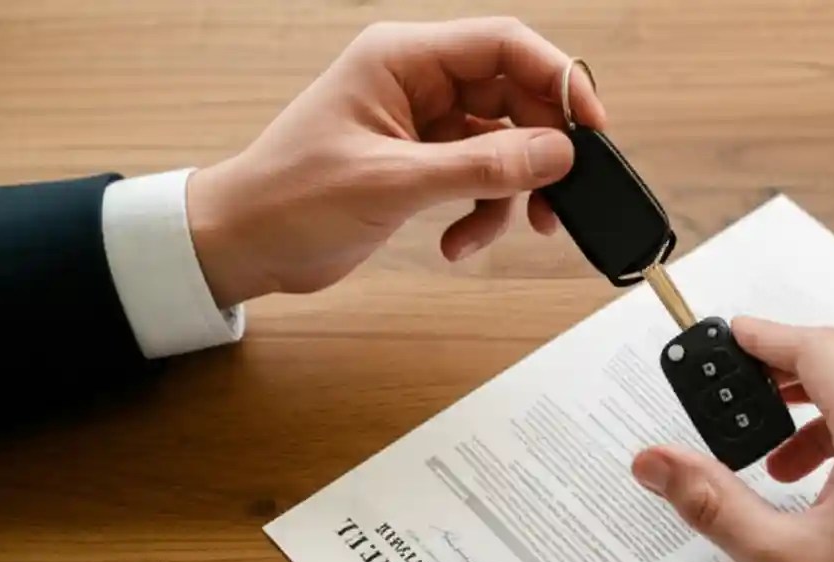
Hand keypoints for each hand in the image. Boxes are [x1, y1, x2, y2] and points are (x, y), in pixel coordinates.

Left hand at [184, 17, 605, 307]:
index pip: (504, 45)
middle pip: (514, 95)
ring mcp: (423, 123)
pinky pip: (480, 176)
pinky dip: (482, 210)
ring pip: (504, 142)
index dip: (557, 79)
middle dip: (540, 149)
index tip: (591, 127)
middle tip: (560, 196)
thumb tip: (557, 153)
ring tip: (496, 231)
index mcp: (403, 58)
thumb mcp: (392, 182)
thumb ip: (481, 166)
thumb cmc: (289, 198)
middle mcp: (418, 81)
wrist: (242, 243)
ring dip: (510, 191)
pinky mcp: (423, 162)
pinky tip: (457, 241)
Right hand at [631, 317, 833, 561]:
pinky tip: (829, 475)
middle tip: (748, 388)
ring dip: (825, 393)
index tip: (729, 336)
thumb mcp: (790, 559)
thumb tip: (657, 464)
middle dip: (793, 360)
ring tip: (782, 455)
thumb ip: (714, 503)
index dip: (763, 337)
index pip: (816, 347)